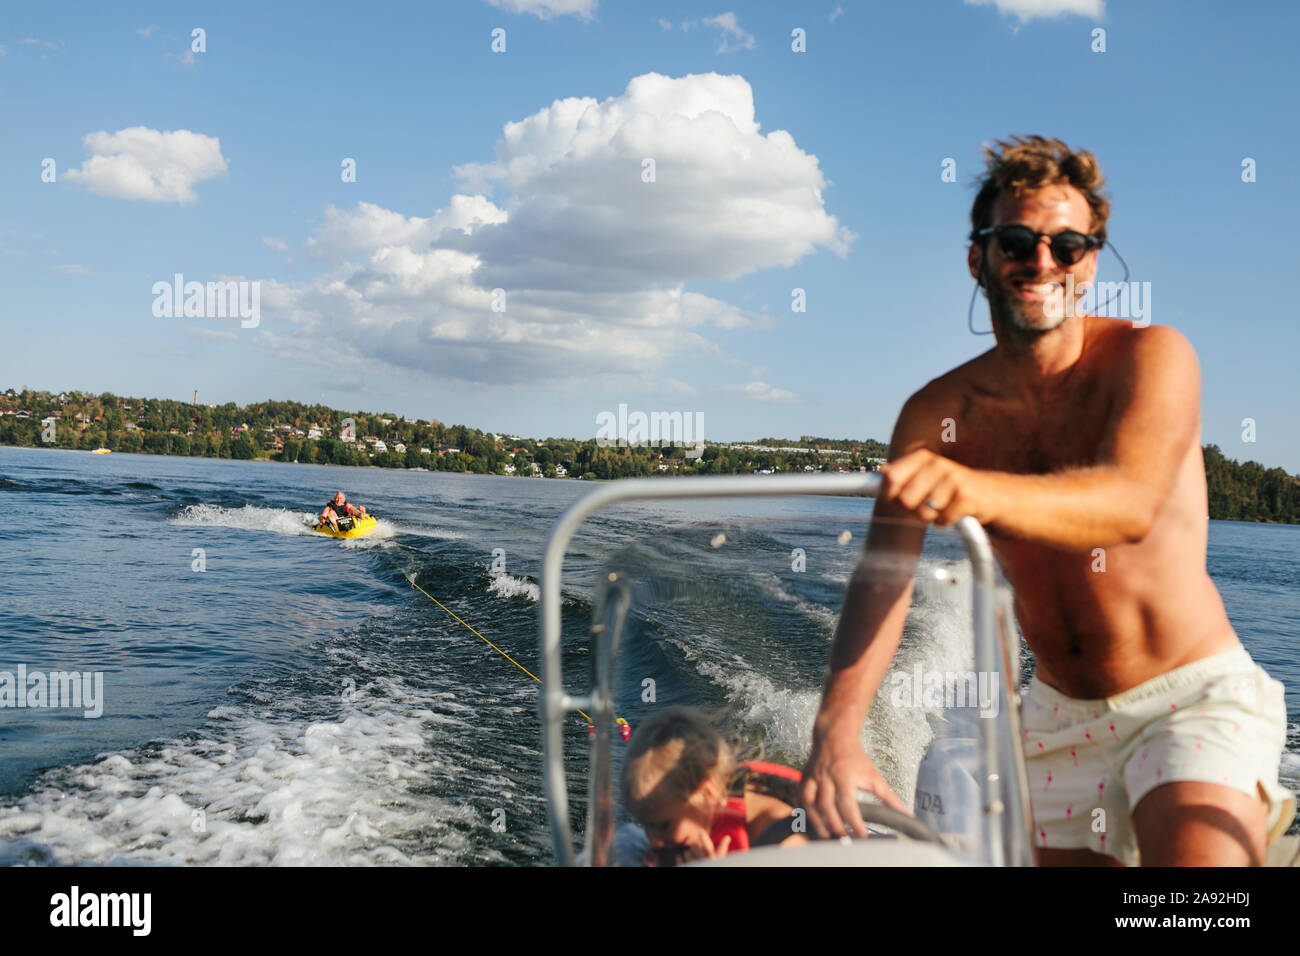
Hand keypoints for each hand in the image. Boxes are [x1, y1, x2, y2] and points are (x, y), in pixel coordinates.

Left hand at [678, 831, 730, 862]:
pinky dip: (680, 858)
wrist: (705, 878)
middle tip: (696, 849)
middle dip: (695, 846)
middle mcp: (703, 863)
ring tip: (691, 856)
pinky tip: (684, 859)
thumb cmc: (712, 865)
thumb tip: (727, 837)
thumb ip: (722, 849)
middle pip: (695, 847)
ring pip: (686, 853)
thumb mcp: (719, 860)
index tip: (701, 830)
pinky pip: (680, 860)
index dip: (705, 839)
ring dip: (687, 853)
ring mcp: (694, 865)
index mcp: (712, 859)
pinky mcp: (685, 867)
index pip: (708, 849)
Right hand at [802, 727, 907, 838]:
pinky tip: (812, 820)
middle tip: (843, 838)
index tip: (862, 836)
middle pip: (827, 806)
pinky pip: (801, 797)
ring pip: (810, 802)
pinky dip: (805, 810)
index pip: (848, 804)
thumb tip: (905, 814)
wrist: (834, 735)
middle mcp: (827, 777)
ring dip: (817, 820)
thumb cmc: (855, 757)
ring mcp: (813, 777)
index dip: (854, 822)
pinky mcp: (804, 777)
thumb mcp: (874, 776)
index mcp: (844, 776)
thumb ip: (889, 798)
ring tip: (826, 834)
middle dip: (834, 825)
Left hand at [879, 449, 995, 526]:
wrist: (991, 494)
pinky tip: (955, 512)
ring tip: (944, 507)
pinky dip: (945, 522)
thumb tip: (880, 472)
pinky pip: (941, 521)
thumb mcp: (924, 477)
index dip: (890, 495)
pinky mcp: (966, 497)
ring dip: (931, 517)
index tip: (899, 499)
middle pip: (904, 500)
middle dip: (912, 510)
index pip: (890, 479)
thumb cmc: (949, 488)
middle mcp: (936, 464)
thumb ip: (900, 476)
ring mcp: (952, 479)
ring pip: (922, 513)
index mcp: (922, 457)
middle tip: (928, 504)